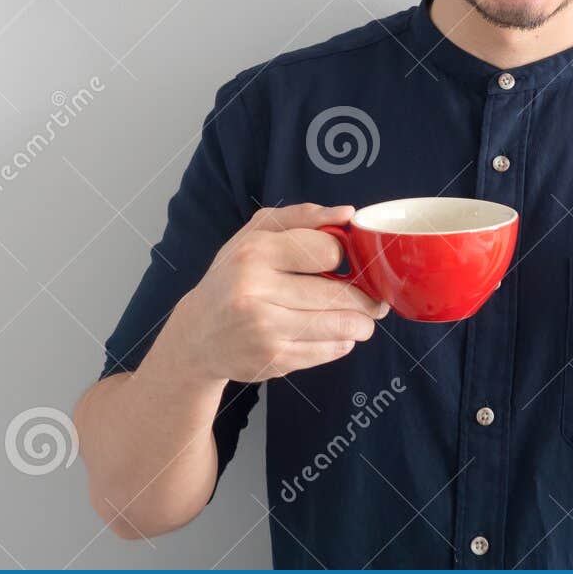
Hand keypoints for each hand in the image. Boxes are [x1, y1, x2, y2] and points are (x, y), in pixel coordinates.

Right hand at [171, 203, 387, 382]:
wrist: (197, 335)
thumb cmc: (233, 276)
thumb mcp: (256, 234)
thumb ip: (302, 217)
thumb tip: (347, 214)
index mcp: (254, 253)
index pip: (327, 251)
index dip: (345, 256)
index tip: (346, 262)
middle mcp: (255, 291)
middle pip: (340, 293)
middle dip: (366, 298)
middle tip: (375, 299)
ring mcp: (264, 329)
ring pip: (341, 325)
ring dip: (362, 323)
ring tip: (362, 318)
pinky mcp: (273, 360)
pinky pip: (329, 350)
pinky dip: (341, 342)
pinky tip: (334, 334)